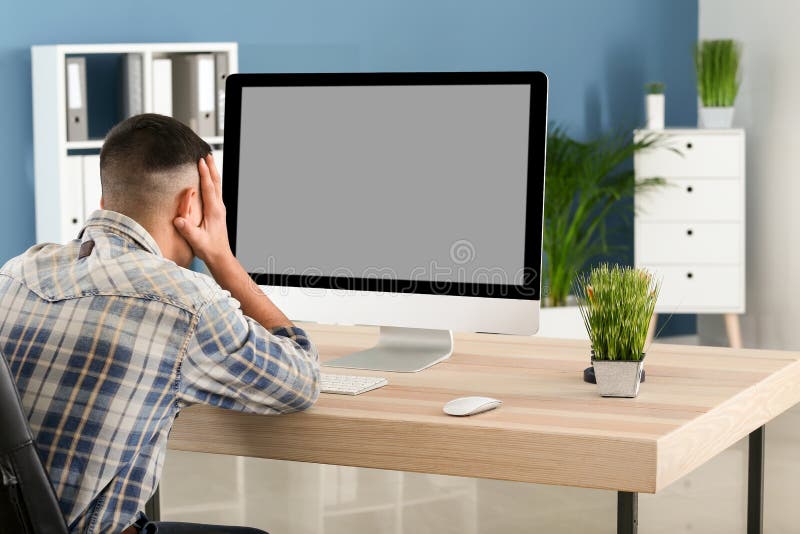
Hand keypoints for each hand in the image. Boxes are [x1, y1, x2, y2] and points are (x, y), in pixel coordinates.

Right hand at [173, 154, 232, 268]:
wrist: (220, 256)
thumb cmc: (209, 249)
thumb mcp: (197, 240)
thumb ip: (188, 230)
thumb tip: (178, 220)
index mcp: (214, 211)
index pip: (209, 187)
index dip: (204, 173)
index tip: (200, 160)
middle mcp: (219, 207)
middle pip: (216, 182)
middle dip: (211, 167)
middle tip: (207, 153)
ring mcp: (220, 209)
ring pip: (217, 186)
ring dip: (213, 173)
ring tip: (209, 161)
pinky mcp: (218, 212)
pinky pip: (216, 192)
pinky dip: (212, 182)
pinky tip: (209, 180)